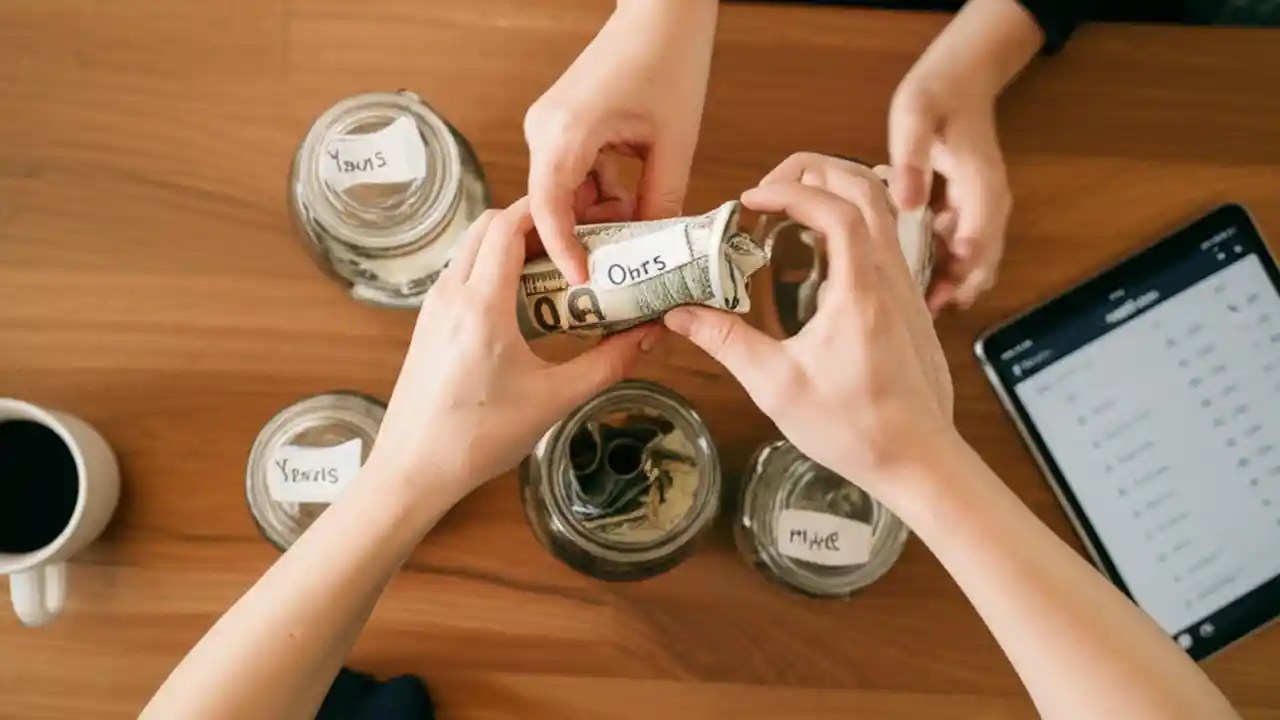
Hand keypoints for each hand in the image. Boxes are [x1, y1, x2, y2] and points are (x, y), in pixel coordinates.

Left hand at [370, 200, 660, 499]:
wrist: (413, 469)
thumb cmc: (479, 438)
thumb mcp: (554, 401)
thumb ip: (606, 363)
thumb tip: (648, 335)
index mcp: (481, 306)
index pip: (509, 226)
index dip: (547, 211)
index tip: (582, 216)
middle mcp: (450, 295)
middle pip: (487, 226)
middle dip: (532, 223)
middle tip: (574, 242)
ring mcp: (433, 307)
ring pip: (470, 249)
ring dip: (509, 246)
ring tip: (554, 271)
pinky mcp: (427, 324)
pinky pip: (460, 274)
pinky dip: (490, 269)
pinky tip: (522, 303)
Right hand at [524, 0, 716, 282]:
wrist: (660, 12)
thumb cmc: (669, 61)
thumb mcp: (675, 143)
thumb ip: (661, 201)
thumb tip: (656, 251)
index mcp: (565, 133)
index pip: (547, 209)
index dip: (561, 252)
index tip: (583, 282)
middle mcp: (543, 130)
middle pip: (553, 206)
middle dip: (588, 238)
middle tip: (622, 270)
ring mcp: (547, 127)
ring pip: (565, 194)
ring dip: (599, 216)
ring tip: (640, 229)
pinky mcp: (559, 125)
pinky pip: (572, 175)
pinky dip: (600, 195)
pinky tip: (632, 200)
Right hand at [663, 173, 953, 498]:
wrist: (919, 460)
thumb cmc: (854, 428)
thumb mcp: (777, 386)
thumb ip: (726, 342)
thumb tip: (680, 314)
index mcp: (861, 292)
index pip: (835, 209)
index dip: (790, 191)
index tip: (750, 201)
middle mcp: (891, 278)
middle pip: (865, 188)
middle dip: (814, 172)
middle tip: (768, 190)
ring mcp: (906, 287)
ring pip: (881, 208)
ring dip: (834, 191)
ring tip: (788, 208)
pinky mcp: (909, 302)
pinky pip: (885, 237)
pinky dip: (850, 220)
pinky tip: (818, 249)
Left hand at [889, 72, 1010, 313]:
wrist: (960, 78)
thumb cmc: (935, 95)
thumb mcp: (913, 117)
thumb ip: (910, 159)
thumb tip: (906, 204)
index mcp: (980, 186)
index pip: (978, 243)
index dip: (957, 276)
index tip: (931, 303)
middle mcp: (991, 203)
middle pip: (982, 261)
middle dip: (955, 291)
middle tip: (921, 318)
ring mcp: (984, 208)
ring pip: (976, 259)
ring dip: (952, 285)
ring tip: (918, 310)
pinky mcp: (972, 209)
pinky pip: (965, 248)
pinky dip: (948, 268)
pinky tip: (916, 281)